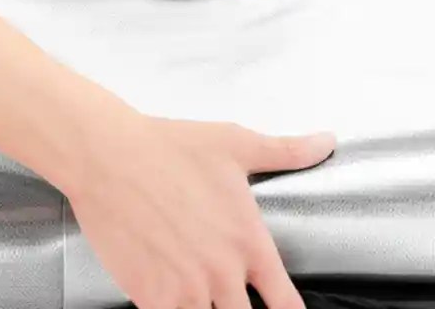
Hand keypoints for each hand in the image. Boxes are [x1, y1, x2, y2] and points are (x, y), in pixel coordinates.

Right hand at [66, 112, 335, 308]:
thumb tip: (326, 143)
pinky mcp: (148, 294)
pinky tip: (175, 302)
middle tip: (235, 299)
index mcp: (249, 242)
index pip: (285, 302)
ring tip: (207, 300)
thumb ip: (287, 152)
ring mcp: (185, 287)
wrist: (108, 156)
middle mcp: (222, 271)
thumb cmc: (170, 147)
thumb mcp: (238, 144)